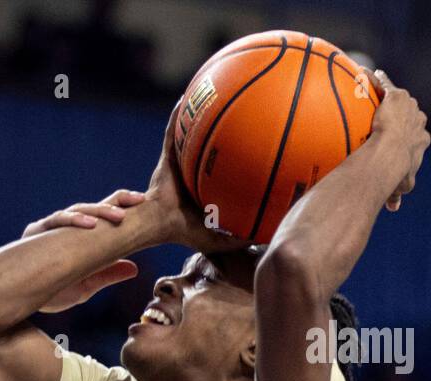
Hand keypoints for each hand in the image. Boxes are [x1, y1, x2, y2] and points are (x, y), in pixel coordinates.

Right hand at [21, 190, 140, 312]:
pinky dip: (73, 220)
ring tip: (119, 217)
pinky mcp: (35, 232)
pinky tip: (89, 225)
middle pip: (94, 206)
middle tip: (139, 201)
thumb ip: (106, 275)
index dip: (123, 207)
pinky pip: (56, 220)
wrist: (19, 301)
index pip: (103, 217)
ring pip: (78, 210)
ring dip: (100, 212)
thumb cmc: (51, 292)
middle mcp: (66, 228)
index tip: (145, 204)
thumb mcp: (85, 286)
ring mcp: (50, 228)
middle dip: (117, 202)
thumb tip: (134, 268)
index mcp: (80, 237)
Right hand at [146, 100, 253, 252]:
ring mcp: (180, 163)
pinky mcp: (167, 158)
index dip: (243, 156)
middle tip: (246, 109)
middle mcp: (194, 171)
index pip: (228, 168)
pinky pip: (172, 133)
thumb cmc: (184, 232)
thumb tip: (272, 235)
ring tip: (213, 93)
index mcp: (207, 188)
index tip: (263, 141)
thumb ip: (244, 237)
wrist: (158, 223)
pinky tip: (185, 98)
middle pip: (213, 144)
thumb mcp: (222, 238)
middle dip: (226, 128)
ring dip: (199, 116)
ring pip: (192, 135)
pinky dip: (177, 116)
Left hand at [367, 69, 429, 210]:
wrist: (389, 154)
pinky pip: (385, 86)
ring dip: (391, 97)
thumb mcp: (400, 184)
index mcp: (421, 140)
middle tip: (389, 118)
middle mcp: (420, 120)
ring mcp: (409, 107)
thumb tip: (394, 208)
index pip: (417, 136)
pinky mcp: (397, 96)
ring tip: (380, 93)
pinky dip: (378, 79)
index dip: (408, 137)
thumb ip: (397, 193)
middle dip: (404, 116)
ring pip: (399, 100)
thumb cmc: (393, 172)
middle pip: (411, 116)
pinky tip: (368, 74)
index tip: (399, 139)